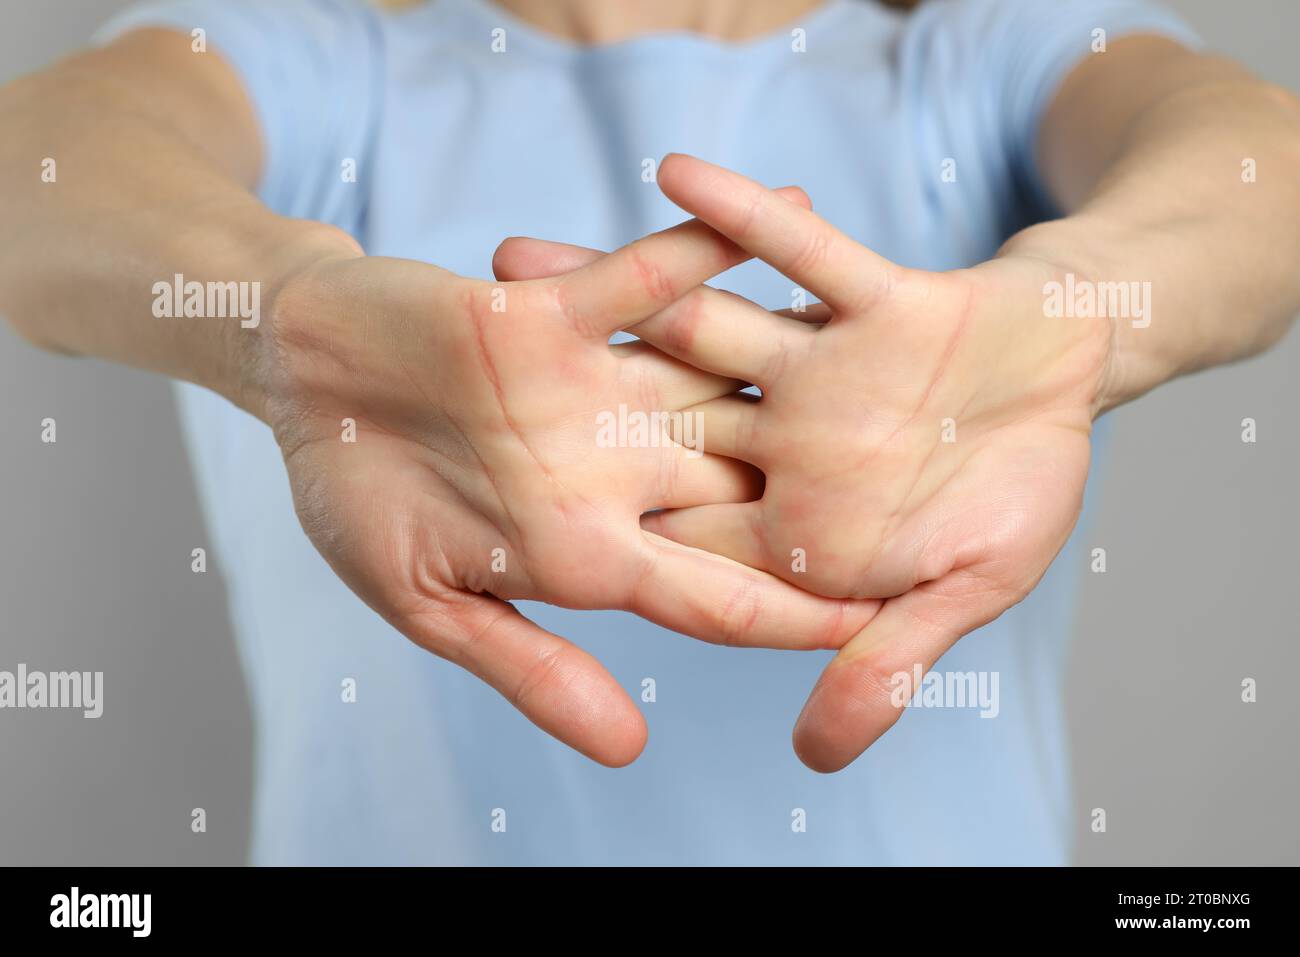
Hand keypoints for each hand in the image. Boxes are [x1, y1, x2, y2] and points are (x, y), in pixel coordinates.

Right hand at [250, 214, 875, 765]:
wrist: (296, 382)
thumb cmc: (351, 497)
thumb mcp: (428, 602)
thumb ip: (531, 664)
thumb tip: (629, 748)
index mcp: (586, 550)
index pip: (718, 595)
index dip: (798, 615)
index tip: (883, 630)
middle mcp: (610, 470)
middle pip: (745, 490)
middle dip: (835, 497)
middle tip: (946, 497)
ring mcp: (591, 387)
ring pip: (718, 378)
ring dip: (802, 361)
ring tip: (911, 345)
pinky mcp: (558, 308)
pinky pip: (651, 271)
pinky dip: (710, 240)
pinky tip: (788, 206)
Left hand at [498, 155, 1111, 770]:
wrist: (1079, 380)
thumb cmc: (1023, 494)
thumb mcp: (959, 591)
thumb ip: (884, 661)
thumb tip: (819, 755)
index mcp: (794, 520)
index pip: (680, 535)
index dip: (588, 534)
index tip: (481, 528)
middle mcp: (784, 440)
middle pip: (649, 421)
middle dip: (554, 399)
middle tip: (443, 378)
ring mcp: (814, 365)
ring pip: (692, 328)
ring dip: (607, 288)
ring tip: (506, 258)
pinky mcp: (861, 295)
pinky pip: (794, 251)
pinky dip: (740, 217)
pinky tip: (670, 173)